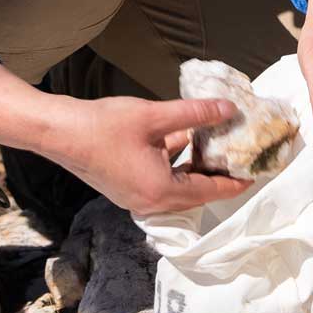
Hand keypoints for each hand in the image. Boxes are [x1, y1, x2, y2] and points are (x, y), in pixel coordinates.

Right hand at [46, 94, 250, 216]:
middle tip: (237, 156)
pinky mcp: (125, 189)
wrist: (58, 132)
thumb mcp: (154, 116)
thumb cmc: (104, 126)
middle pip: (195, 194)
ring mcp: (136, 198)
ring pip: (177, 188)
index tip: (254, 173)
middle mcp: (151, 203)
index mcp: (162, 191)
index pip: (210, 190)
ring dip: (194, 169)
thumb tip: (228, 110)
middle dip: (216, 175)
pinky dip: (174, 166)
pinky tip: (179, 140)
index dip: (234, 181)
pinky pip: (160, 183)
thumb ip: (195, 115)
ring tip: (212, 146)